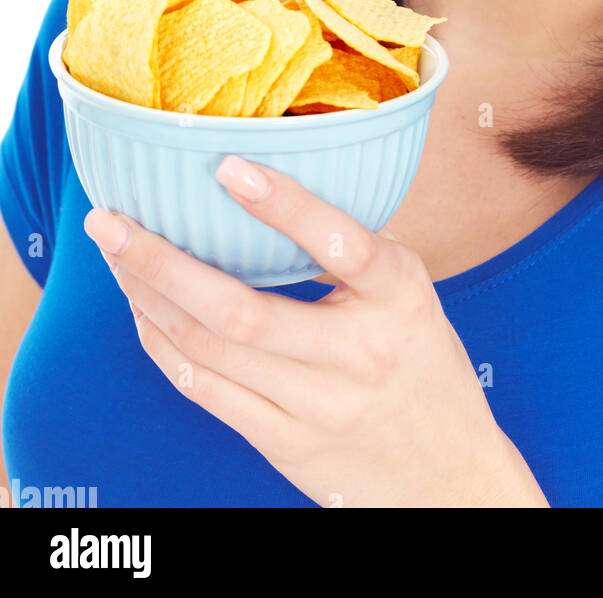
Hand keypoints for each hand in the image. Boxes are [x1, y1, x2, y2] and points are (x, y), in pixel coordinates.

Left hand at [83, 156, 548, 507]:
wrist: (449, 477)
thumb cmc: (426, 368)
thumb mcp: (413, 296)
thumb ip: (357, 251)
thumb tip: (274, 184)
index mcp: (399, 298)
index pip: (342, 245)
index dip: (284, 204)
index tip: (228, 166)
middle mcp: (357, 354)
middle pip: (240, 312)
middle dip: (161, 263)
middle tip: (112, 222)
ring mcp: (316, 407)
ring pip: (208, 350)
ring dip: (149, 299)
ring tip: (118, 257)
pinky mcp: (283, 444)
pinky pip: (206, 390)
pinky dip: (165, 347)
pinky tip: (146, 312)